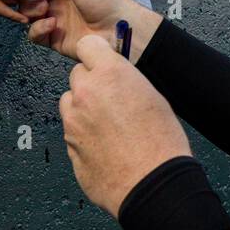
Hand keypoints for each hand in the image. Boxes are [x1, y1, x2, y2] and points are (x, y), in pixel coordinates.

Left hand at [60, 35, 191, 216]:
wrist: (151, 184)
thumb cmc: (160, 143)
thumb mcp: (153, 97)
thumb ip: (127, 81)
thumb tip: (117, 78)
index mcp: (110, 75)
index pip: (88, 46)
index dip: (96, 53)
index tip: (101, 60)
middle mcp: (86, 93)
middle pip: (77, 75)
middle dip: (91, 82)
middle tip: (111, 98)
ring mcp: (73, 121)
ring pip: (70, 102)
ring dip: (83, 108)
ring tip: (108, 124)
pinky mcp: (69, 146)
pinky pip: (72, 131)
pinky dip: (84, 133)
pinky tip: (105, 144)